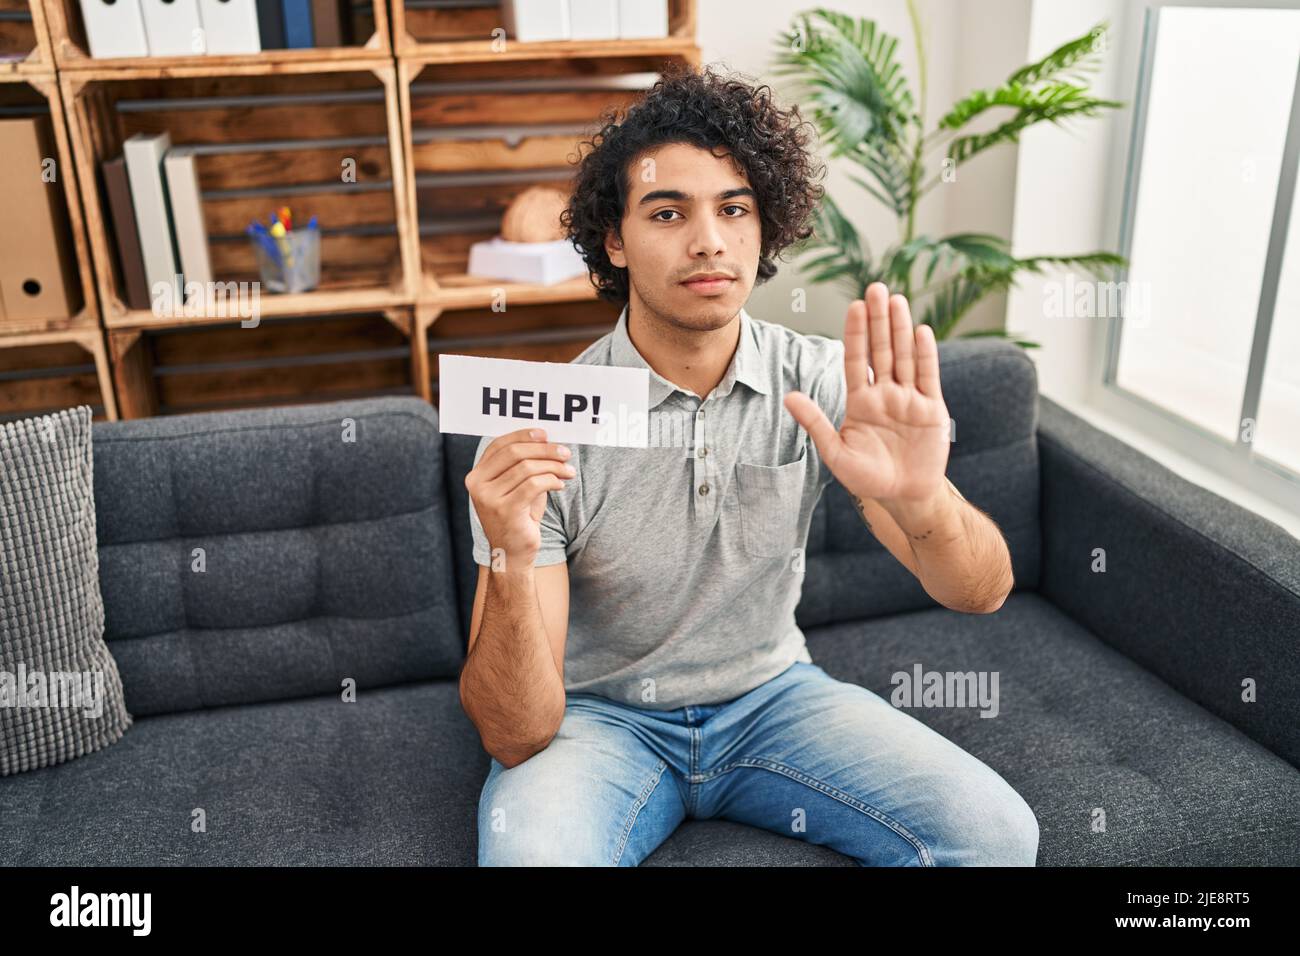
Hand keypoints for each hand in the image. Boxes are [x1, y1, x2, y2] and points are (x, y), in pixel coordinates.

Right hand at [465, 427, 575, 569]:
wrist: (512, 555)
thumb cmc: (518, 518)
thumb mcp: (517, 487)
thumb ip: (525, 465)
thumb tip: (548, 442)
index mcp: (476, 476)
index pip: (499, 445)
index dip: (522, 435)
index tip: (545, 434)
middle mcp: (478, 485)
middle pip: (515, 453)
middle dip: (544, 449)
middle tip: (565, 452)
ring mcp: (489, 498)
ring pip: (527, 468)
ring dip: (554, 466)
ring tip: (568, 471)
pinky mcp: (505, 510)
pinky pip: (534, 485)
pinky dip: (552, 481)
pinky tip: (560, 485)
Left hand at [783, 282, 950, 505]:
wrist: (904, 497)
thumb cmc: (868, 478)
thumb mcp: (836, 453)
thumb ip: (815, 423)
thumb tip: (789, 396)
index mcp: (860, 401)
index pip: (856, 360)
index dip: (856, 334)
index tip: (854, 307)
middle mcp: (885, 394)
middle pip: (882, 350)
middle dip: (878, 321)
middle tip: (876, 288)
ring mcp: (909, 399)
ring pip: (905, 357)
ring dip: (901, 329)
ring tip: (897, 300)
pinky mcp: (931, 409)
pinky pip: (928, 377)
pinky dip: (925, 355)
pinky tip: (921, 331)